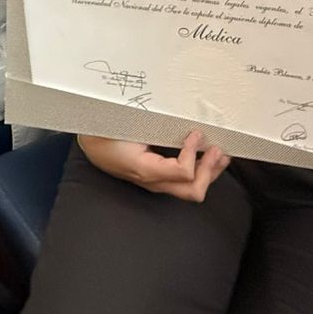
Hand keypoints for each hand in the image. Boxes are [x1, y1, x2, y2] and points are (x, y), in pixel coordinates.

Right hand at [77, 131, 228, 201]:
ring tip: (221, 155)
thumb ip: (155, 127)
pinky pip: (185, 183)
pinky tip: (206, 158)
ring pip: (192, 190)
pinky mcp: (159, 179)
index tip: (195, 133)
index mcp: (146, 169)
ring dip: (210, 173)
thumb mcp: (129, 127)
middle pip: (193, 190)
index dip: (193, 152)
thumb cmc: (107, 134)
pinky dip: (201, 171)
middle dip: (210, 170)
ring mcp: (157, 183)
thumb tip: (183, 123)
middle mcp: (154, 182)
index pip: (182, 172)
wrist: (91, 143)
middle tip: (217, 148)